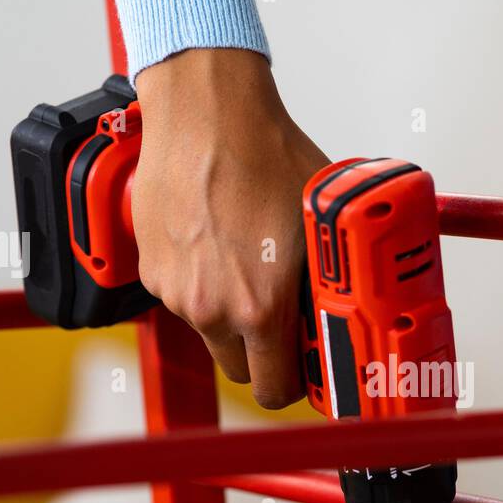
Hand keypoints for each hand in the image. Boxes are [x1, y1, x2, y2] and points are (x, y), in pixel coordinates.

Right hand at [134, 49, 327, 408]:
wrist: (205, 113)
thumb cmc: (263, 154)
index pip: (274, 389)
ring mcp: (175, 291)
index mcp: (257, 307)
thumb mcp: (320, 224)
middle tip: (284, 320)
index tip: (306, 368)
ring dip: (232, 314)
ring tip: (251, 261)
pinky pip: (183, 296)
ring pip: (211, 331)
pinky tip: (220, 243)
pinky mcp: (151, 269)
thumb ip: (330, 281)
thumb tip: (351, 312)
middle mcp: (210, 308)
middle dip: (265, 353)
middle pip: (241, 369)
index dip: (295, 383)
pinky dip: (201, 283)